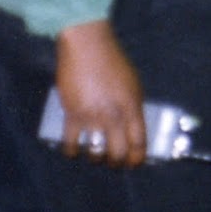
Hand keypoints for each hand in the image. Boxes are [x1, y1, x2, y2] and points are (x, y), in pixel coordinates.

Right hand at [54, 20, 144, 166]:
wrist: (88, 47)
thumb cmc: (114, 62)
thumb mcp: (133, 84)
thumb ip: (133, 107)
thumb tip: (132, 128)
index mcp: (133, 106)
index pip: (139, 141)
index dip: (137, 158)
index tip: (134, 163)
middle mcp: (114, 115)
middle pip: (118, 152)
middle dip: (117, 162)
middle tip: (115, 163)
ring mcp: (92, 117)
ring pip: (95, 152)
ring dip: (96, 158)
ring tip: (96, 156)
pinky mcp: (71, 115)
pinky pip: (72, 143)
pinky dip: (73, 151)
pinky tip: (74, 150)